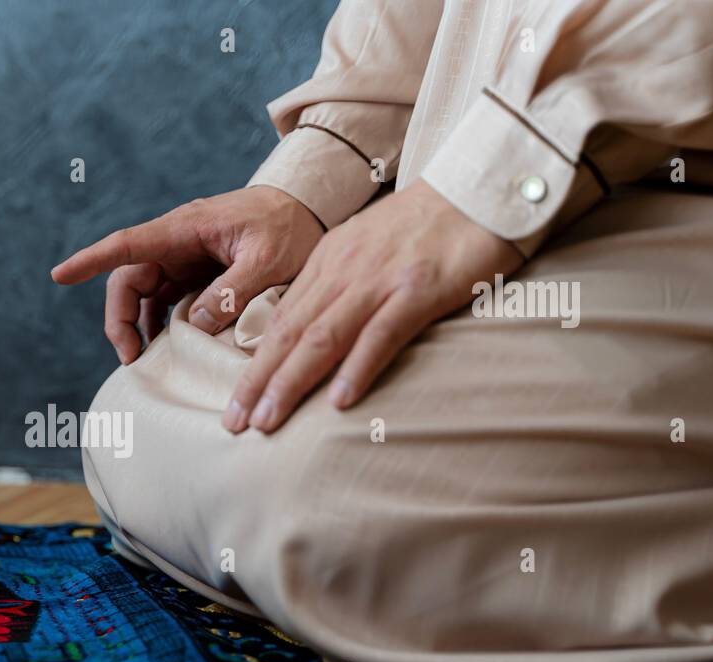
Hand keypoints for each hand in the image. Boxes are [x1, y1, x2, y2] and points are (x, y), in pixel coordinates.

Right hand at [51, 186, 324, 363]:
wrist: (313, 206)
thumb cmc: (291, 224)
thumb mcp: (269, 259)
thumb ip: (232, 290)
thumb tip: (194, 325)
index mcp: (185, 228)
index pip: (127, 245)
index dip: (91, 261)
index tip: (59, 276)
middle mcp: (177, 242)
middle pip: (130, 281)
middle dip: (121, 320)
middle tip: (132, 359)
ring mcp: (186, 259)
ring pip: (145, 295)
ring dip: (140, 327)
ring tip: (147, 362)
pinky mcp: (198, 274)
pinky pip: (168, 302)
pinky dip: (163, 326)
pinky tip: (170, 350)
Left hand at [223, 180, 523, 432]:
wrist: (479, 186)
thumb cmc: (427, 227)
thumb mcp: (367, 249)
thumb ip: (337, 287)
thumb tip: (306, 332)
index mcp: (328, 262)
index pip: (280, 322)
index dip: (253, 366)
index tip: (235, 404)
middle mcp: (343, 271)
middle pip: (289, 333)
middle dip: (256, 382)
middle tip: (233, 423)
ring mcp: (379, 280)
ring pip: (322, 337)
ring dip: (290, 383)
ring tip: (267, 421)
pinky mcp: (418, 289)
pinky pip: (381, 334)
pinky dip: (356, 368)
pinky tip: (337, 402)